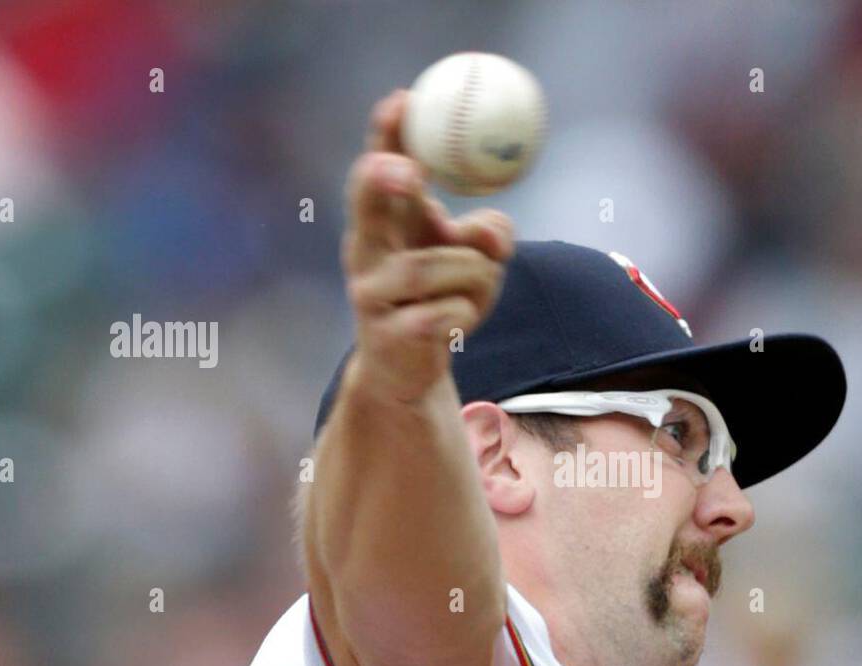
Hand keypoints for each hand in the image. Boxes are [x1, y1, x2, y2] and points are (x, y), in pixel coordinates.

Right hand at [341, 89, 515, 402]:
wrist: (408, 369)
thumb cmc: (439, 298)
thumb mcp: (469, 258)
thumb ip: (486, 235)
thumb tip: (496, 235)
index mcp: (382, 223)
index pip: (377, 169)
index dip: (386, 134)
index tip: (403, 100)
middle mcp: (365, 252)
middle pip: (366, 205)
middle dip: (382, 179)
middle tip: (409, 171)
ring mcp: (370, 294)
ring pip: (433, 267)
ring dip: (475, 275)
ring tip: (478, 288)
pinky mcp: (389, 335)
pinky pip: (447, 313)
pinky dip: (469, 313)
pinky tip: (461, 324)